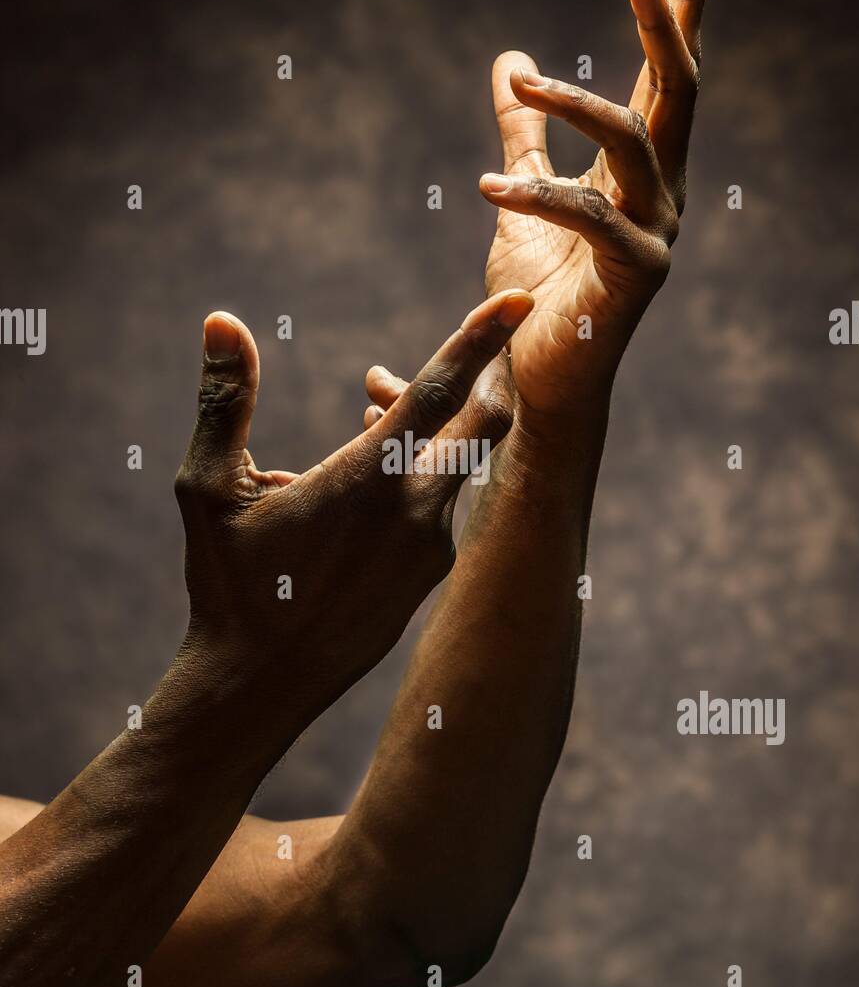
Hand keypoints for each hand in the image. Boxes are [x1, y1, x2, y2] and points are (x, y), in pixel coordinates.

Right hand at [172, 289, 532, 733]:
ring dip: (428, 430)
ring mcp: (433, 547)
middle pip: (482, 424)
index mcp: (370, 478)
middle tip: (474, 340)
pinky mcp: (432, 576)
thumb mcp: (209, 490)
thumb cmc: (228, 586)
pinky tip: (373, 476)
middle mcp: (417, 510)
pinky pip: (442, 507)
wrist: (260, 686)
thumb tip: (222, 322)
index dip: (482, 338)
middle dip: (482, 376)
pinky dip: (420, 476)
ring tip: (370, 402)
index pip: (441, 389)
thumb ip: (225, 401)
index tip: (521, 300)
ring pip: (454, 465)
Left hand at [478, 0, 715, 428]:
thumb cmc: (534, 293)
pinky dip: (537, 196)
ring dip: (579, 101)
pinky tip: (487, 187)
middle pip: (677, 94)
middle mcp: (661, 196)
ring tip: (521, 77)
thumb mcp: (522, 195)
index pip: (665, 83)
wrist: (536, 380)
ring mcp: (656, 233)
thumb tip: (509, 60)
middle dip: (666, 25)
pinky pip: (588, 216)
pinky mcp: (635, 274)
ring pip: (636, 142)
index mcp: (640, 174)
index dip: (678, 17)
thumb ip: (525, 131)